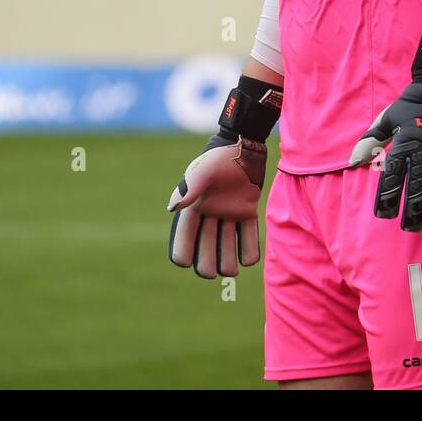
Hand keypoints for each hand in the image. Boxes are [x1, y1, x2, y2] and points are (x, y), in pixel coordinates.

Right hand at [167, 133, 267, 278]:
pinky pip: (248, 238)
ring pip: (227, 247)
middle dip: (207, 264)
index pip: (184, 238)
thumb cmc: (220, 158)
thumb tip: (172, 208)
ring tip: (232, 270)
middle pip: (205, 249)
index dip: (182, 252)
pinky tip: (248, 258)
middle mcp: (210, 215)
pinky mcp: (247, 212)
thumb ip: (189, 188)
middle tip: (213, 273)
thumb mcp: (204, 171)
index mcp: (194, 208)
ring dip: (228, 261)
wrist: (246, 148)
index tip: (185, 262)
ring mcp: (229, 215)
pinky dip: (249, 251)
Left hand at [349, 81, 421, 230]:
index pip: (392, 176)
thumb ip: (370, 141)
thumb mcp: (387, 119)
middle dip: (414, 210)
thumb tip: (352, 161)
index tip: (383, 215)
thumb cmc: (409, 105)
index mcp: (403, 143)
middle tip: (410, 228)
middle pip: (418, 187)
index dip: (387, 198)